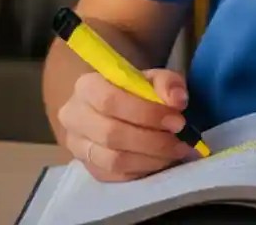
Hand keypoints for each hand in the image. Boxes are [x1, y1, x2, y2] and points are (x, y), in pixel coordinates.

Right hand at [57, 68, 198, 181]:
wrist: (113, 110)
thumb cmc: (133, 92)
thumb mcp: (152, 79)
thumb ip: (167, 83)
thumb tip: (177, 100)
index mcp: (87, 87)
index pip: (110, 101)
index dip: (146, 113)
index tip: (177, 120)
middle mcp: (74, 117)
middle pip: (111, 134)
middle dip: (153, 140)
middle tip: (180, 139)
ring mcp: (78, 147)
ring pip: (113, 160)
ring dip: (151, 158)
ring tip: (175, 151)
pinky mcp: (89, 169)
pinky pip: (116, 176)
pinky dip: (143, 170)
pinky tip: (160, 161)